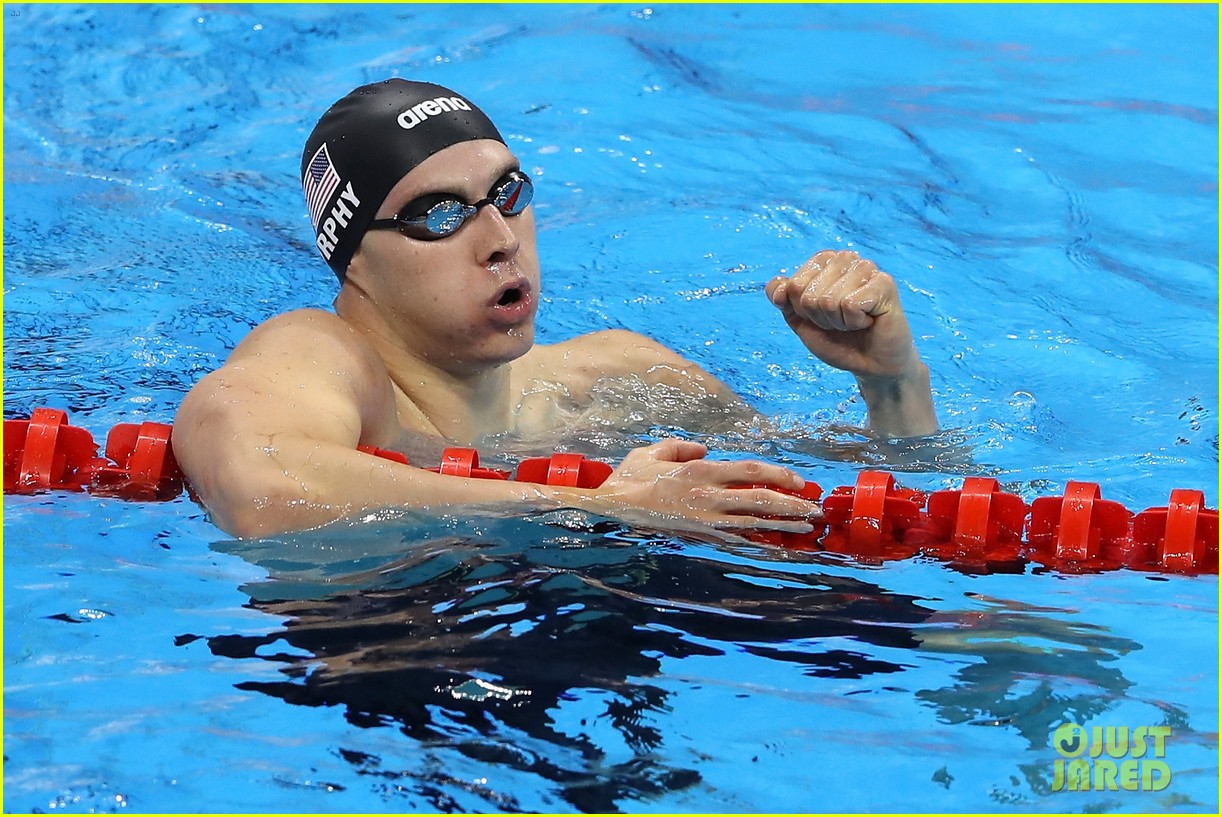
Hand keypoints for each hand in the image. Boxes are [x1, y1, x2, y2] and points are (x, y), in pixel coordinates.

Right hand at [591, 439, 820, 533]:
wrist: (608, 514)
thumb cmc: (627, 482)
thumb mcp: (651, 452)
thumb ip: (680, 446)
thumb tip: (703, 449)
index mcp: (700, 471)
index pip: (752, 472)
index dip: (780, 475)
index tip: (798, 481)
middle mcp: (708, 497)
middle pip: (761, 500)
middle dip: (793, 505)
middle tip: (814, 510)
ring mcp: (705, 521)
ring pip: (754, 523)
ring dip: (783, 525)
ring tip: (805, 528)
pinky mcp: (697, 538)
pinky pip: (735, 540)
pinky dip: (758, 542)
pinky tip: (774, 545)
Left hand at [765, 249, 937, 436]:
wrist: (870, 364)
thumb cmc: (838, 338)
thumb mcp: (801, 320)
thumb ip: (783, 299)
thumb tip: (779, 285)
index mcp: (824, 262)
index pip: (792, 285)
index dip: (802, 310)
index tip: (822, 316)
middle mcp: (845, 258)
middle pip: (807, 294)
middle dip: (820, 318)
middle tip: (841, 322)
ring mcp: (866, 268)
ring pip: (827, 300)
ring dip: (838, 321)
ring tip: (855, 322)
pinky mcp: (884, 283)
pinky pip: (849, 305)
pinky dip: (854, 322)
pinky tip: (868, 321)